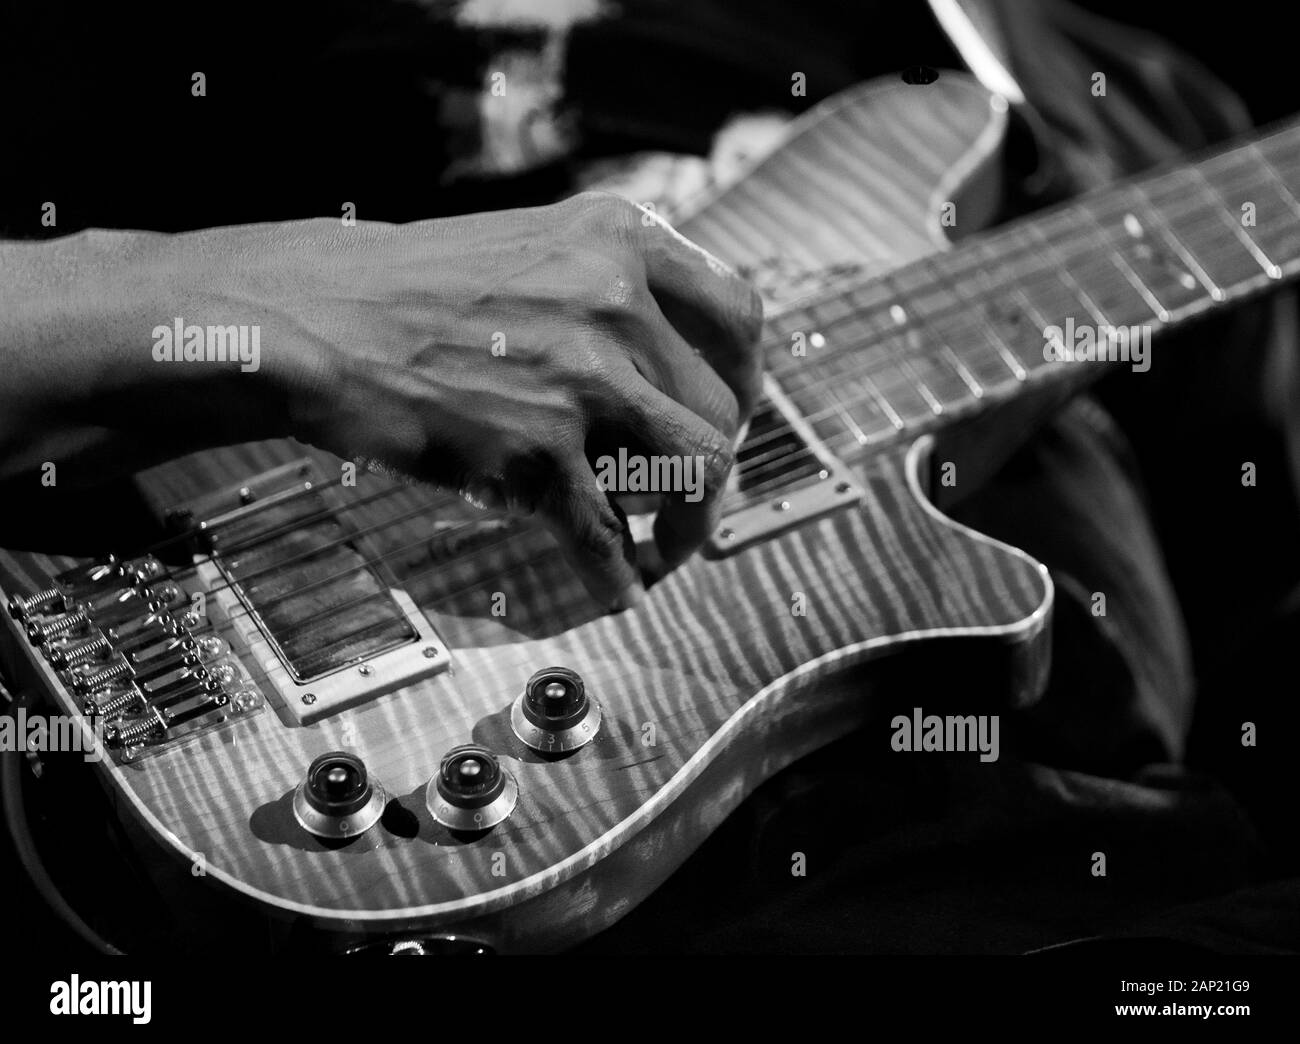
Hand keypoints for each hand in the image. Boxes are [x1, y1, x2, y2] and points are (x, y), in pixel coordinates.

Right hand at [170, 193, 763, 608]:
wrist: (312, 317)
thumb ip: (610, 292)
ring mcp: (582, 379)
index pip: (741, 319)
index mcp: (621, 239)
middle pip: (722, 411)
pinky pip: (607, 533)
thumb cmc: (410, 288)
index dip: (746, 384)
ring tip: (663, 552)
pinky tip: (616, 585)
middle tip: (690, 499)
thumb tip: (672, 367)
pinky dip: (618, 572)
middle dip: (716, 470)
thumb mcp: (533, 250)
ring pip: (695, 474)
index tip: (733, 417)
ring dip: (687, 528)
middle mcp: (616, 303)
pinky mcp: (537, 453)